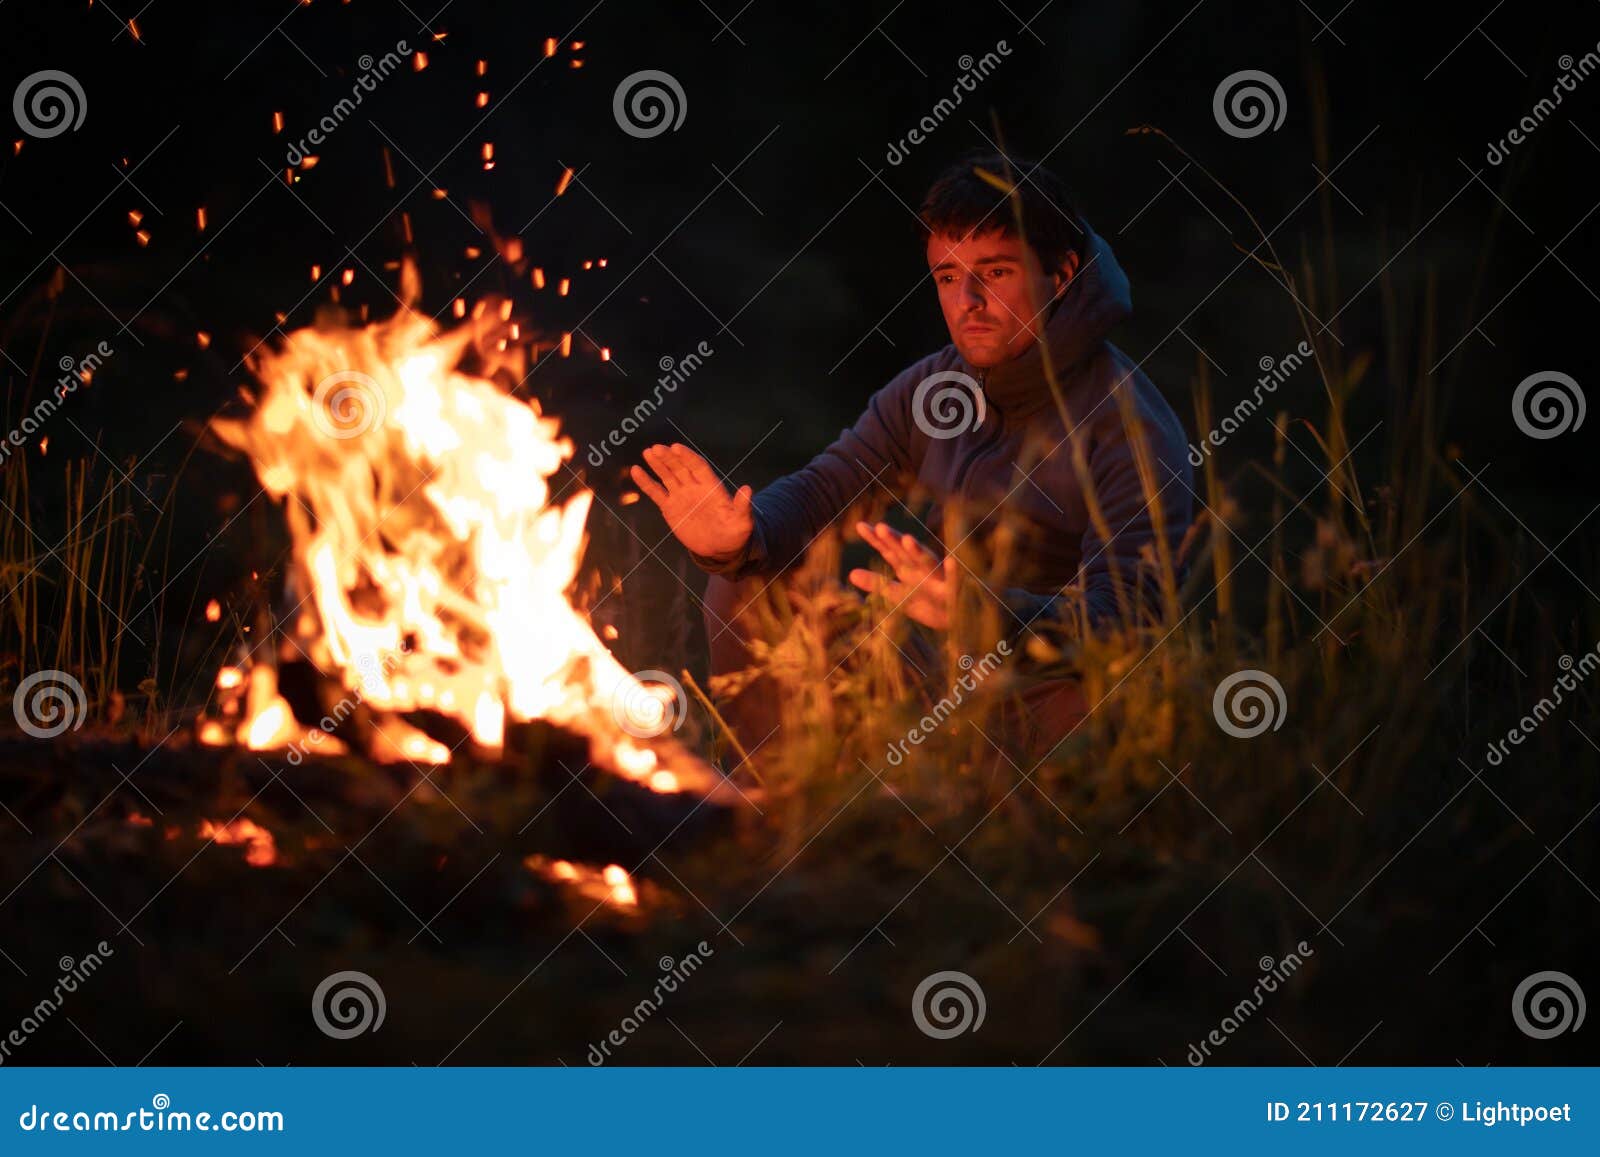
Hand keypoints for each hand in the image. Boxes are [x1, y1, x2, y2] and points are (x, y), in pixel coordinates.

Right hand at [630, 443, 753, 559]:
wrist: (719, 548)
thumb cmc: (734, 533)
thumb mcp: (742, 522)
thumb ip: (743, 506)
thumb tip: (748, 489)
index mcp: (711, 487)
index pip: (698, 466)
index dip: (687, 456)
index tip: (676, 447)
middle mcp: (694, 487)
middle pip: (680, 467)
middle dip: (669, 457)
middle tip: (656, 448)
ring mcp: (681, 495)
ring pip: (667, 476)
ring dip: (657, 464)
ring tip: (647, 452)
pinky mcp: (669, 507)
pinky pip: (656, 492)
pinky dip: (646, 482)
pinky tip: (636, 471)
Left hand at [848, 521, 953, 630]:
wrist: (962, 620)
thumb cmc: (931, 605)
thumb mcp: (900, 596)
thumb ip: (878, 584)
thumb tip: (851, 574)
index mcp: (910, 569)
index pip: (890, 552)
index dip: (876, 539)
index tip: (861, 526)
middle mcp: (924, 570)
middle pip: (906, 553)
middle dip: (894, 541)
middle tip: (881, 528)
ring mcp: (940, 580)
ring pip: (929, 563)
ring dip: (919, 552)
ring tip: (907, 540)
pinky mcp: (957, 592)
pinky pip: (956, 582)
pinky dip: (955, 572)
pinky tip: (952, 562)